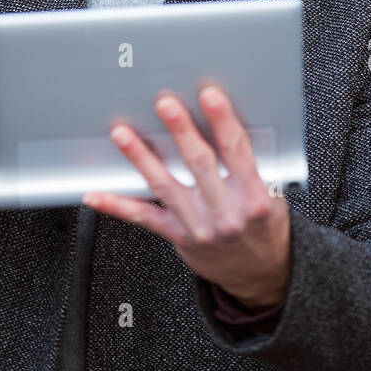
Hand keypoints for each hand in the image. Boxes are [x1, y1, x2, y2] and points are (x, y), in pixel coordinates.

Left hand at [82, 83, 291, 310]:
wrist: (262, 275)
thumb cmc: (265, 227)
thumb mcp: (274, 195)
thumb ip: (251, 164)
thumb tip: (228, 123)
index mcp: (254, 196)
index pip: (237, 151)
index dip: (223, 120)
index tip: (209, 95)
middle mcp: (225, 212)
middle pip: (198, 164)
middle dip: (181, 131)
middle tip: (165, 104)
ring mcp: (199, 226)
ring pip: (165, 186)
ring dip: (141, 157)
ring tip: (123, 135)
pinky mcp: (179, 237)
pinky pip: (144, 218)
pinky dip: (118, 206)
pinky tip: (96, 194)